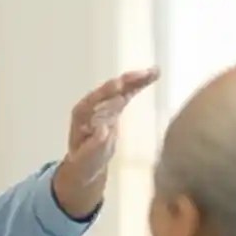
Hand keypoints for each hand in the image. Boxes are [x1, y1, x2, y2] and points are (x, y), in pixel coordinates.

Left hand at [53, 67, 160, 218]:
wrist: (87, 164)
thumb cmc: (85, 163)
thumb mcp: (88, 158)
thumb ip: (95, 145)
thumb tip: (104, 129)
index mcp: (81, 116)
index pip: (93, 101)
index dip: (105, 93)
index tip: (119, 86)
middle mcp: (92, 105)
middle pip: (108, 90)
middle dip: (125, 82)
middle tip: (142, 75)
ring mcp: (104, 104)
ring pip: (120, 88)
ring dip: (136, 79)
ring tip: (153, 71)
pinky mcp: (115, 105)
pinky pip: (128, 92)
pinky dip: (140, 84)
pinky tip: (153, 75)